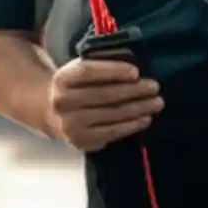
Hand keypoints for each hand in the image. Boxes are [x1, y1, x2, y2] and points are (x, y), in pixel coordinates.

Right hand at [46, 57, 162, 151]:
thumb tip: (133, 70)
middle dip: (133, 90)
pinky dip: (132, 125)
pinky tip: (145, 118)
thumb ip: (99, 67)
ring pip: (111, 114)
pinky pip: (112, 132)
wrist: (51, 112)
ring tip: (156, 102)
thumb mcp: (78, 71)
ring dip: (138, 108)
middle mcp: (62, 102)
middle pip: (103, 94)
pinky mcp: (81, 141)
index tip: (136, 71)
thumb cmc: (75, 87)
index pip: (87, 72)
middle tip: (154, 87)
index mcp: (62, 78)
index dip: (113, 71)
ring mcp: (71, 124)